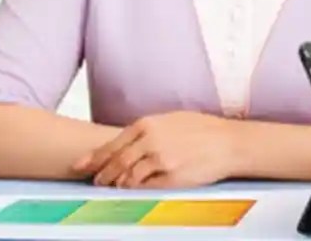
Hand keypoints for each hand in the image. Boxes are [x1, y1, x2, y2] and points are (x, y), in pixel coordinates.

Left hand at [72, 111, 237, 188]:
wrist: (229, 143)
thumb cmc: (204, 129)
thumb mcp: (170, 120)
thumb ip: (147, 129)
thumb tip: (129, 140)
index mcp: (148, 124)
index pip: (112, 144)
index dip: (94, 157)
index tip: (81, 165)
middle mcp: (150, 141)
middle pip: (116, 162)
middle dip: (102, 174)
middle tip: (95, 181)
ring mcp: (160, 161)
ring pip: (128, 177)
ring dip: (117, 184)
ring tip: (112, 187)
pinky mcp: (171, 178)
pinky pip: (146, 188)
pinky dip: (135, 190)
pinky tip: (132, 191)